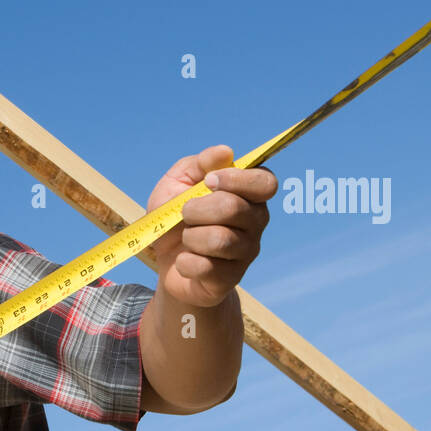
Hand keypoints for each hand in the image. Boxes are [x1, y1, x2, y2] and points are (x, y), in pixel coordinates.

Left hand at [145, 145, 275, 307]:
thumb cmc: (175, 218)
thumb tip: (225, 152)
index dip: (235, 179)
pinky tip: (184, 261)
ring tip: (186, 238)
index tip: (207, 181)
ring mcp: (247, 251)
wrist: (165, 262)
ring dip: (190, 237)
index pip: (265, 182)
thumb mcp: (177, 184)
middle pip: (234, 208)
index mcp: (250, 193)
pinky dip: (185, 262)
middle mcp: (256, 221)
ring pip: (220, 240)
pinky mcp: (231, 278)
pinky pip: (207, 267)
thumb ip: (199, 164)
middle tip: (184, 214)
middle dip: (197, 209)